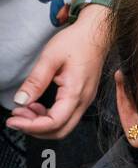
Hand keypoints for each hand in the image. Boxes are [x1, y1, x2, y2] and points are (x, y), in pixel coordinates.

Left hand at [6, 4, 110, 138]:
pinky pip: (65, 117)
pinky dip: (48, 117)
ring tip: (23, 110)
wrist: (96, 36)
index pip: (54, 122)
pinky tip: (36, 106)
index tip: (12, 120)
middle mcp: (83, 102)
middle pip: (60, 131)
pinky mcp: (82, 98)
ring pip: (63, 126)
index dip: (31, 126)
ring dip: (41, 124)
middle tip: (15, 119)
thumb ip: (35, 81)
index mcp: (75, 93)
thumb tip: (21, 101)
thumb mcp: (50, 58)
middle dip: (35, 130)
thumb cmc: (75, 43)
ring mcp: (84, 102)